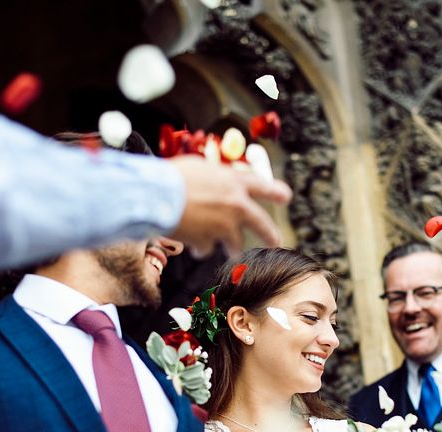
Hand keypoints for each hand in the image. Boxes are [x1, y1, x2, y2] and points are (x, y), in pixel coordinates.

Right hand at [168, 156, 290, 256]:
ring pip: (235, 245)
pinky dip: (200, 248)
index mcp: (233, 182)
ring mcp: (223, 226)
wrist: (156, 195)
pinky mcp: (208, 242)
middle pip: (261, 224)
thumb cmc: (172, 176)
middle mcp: (235, 205)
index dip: (275, 191)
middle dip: (269, 234)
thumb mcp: (199, 167)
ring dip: (232, 249)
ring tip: (231, 253)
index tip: (286, 196)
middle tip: (275, 242)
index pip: (262, 186)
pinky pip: (207, 249)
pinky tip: (194, 246)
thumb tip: (216, 183)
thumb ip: (214, 178)